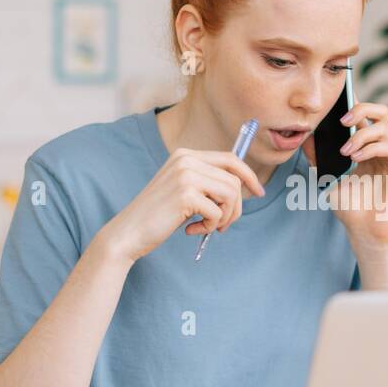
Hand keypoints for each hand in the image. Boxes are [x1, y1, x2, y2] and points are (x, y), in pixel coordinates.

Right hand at [98, 148, 264, 261]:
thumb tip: (245, 185)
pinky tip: (191, 230)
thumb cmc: (158, 215)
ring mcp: (185, 175)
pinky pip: (218, 213)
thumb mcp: (183, 190)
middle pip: (234, 179)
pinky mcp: (185, 195)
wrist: (129, 232)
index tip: (259, 192)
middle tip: (224, 224)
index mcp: (185, 155)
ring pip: (231, 195)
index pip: (230, 159)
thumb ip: (207, 182)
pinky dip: (210, 227)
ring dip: (225, 218)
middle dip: (236, 206)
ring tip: (208, 227)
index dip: (248, 176)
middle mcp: (185, 160)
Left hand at [303, 101, 387, 252]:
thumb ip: (318, 156)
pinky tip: (356, 158)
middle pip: (379, 111)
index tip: (335, 101)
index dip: (353, 103)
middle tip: (342, 120)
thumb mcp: (326, 177)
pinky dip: (371, 148)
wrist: (364, 231)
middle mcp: (382, 146)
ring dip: (361, 134)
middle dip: (360, 108)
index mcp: (365, 145)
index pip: (363, 115)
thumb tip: (306, 134)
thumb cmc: (348, 206)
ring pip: (383, 126)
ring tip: (345, 151)